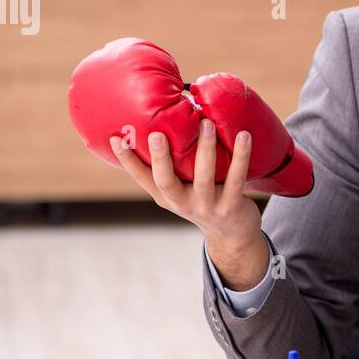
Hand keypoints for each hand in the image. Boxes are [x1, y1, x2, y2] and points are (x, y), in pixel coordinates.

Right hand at [110, 119, 269, 288]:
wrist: (232, 235)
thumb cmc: (203, 200)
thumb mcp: (181, 189)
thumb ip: (172, 166)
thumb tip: (160, 123)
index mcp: (166, 197)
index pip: (141, 178)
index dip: (127, 160)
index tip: (115, 138)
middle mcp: (182, 203)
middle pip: (166, 182)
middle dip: (160, 159)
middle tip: (156, 134)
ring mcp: (206, 207)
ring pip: (204, 178)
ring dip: (205, 149)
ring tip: (206, 123)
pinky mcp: (231, 207)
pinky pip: (236, 179)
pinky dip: (241, 156)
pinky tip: (244, 135)